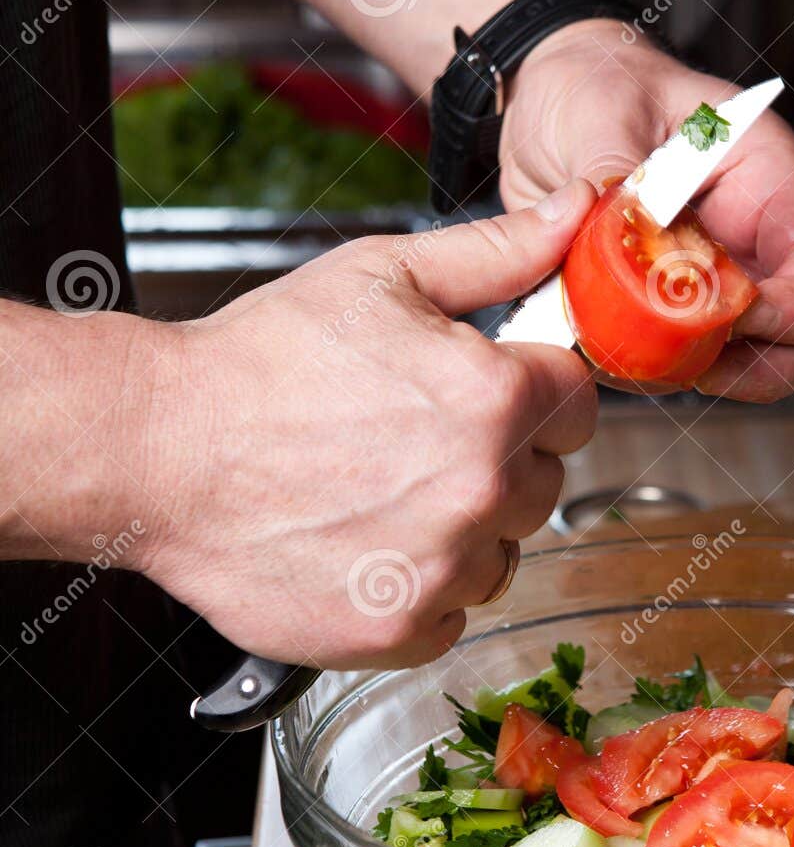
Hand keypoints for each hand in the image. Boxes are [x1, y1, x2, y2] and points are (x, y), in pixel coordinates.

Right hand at [134, 184, 597, 668]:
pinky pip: (454, 612)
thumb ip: (497, 252)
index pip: (580, 401)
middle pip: (545, 479)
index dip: (536, 387)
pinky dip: (421, 587)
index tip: (492, 390)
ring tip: (381, 489)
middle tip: (414, 436)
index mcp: (494, 399)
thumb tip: (574, 214)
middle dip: (499, 456)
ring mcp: (442, 570)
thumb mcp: (381, 275)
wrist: (161, 451)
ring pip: (503, 551)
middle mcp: (482, 491)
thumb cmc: (260, 362)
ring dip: (464, 527)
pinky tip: (365, 542)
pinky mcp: (401, 631)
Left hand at [499, 22, 793, 400]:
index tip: (726, 324)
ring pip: (758, 354)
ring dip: (713, 376)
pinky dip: (660, 371)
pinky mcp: (673, 302)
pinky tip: (616, 357)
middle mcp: (754, 232)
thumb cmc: (593, 82)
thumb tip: (614, 223)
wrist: (545, 101)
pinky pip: (687, 356)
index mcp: (763, 175)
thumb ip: (613, 170)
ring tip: (651, 367)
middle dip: (764, 364)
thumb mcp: (601, 112)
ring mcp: (719, 272)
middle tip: (700, 373)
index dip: (784, 309)